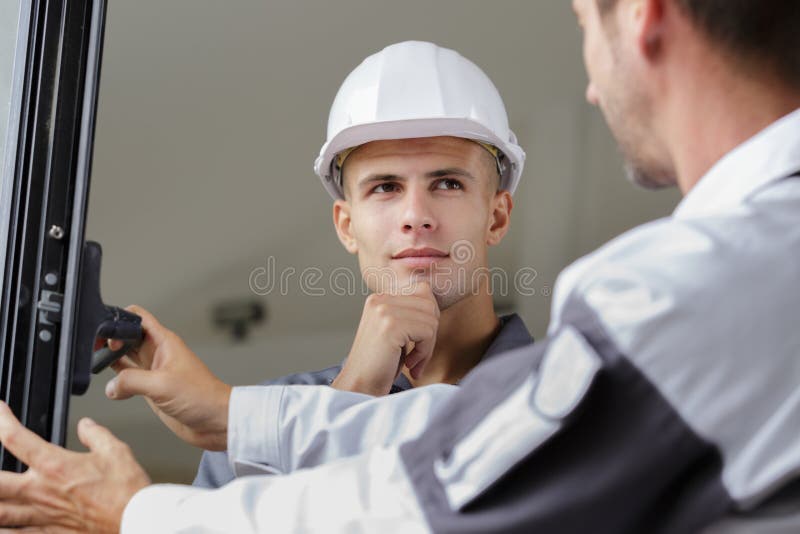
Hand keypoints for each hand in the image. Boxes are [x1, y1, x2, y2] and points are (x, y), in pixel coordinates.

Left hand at [0, 402, 148, 532]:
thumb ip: (96, 435)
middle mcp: (41, 491)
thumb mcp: (116, 451)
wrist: (135, 520)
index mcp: (55, 465)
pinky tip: (2, 527)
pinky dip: (5, 530)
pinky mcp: (49, 533)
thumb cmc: (126, 491)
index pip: (15, 437)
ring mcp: (41, 515)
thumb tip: (86, 425)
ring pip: (0, 513)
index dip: (1, 420)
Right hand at [105, 305, 231, 450]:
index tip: (107, 334)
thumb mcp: (162, 384)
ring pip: (125, 358)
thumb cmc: (202, 396)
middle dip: (111, 341)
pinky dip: (117, 385)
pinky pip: (128, 380)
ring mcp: (153, 371)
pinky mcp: (151, 389)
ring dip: (112, 362)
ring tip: (102, 369)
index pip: (139, 318)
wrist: (215, 421)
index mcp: (164, 342)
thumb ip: (132, 381)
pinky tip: (115, 392)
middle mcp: (157, 354)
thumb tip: (112, 386)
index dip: (120, 321)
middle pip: (127, 337)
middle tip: (99, 352)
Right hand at [332, 282, 438, 395]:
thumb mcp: (397, 332)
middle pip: (429, 305)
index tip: (418, 342)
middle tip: (417, 356)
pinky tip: (409, 364)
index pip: (423, 292)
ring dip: (428, 346)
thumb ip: (411, 314)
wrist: (360, 387)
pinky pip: (427, 332)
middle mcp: (379, 299)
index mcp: (379, 298)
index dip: (428, 319)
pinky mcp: (391, 326)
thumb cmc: (381, 365)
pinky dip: (424, 352)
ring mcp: (384, 311)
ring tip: (412, 362)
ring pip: (431, 319)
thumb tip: (434, 303)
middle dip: (430, 333)